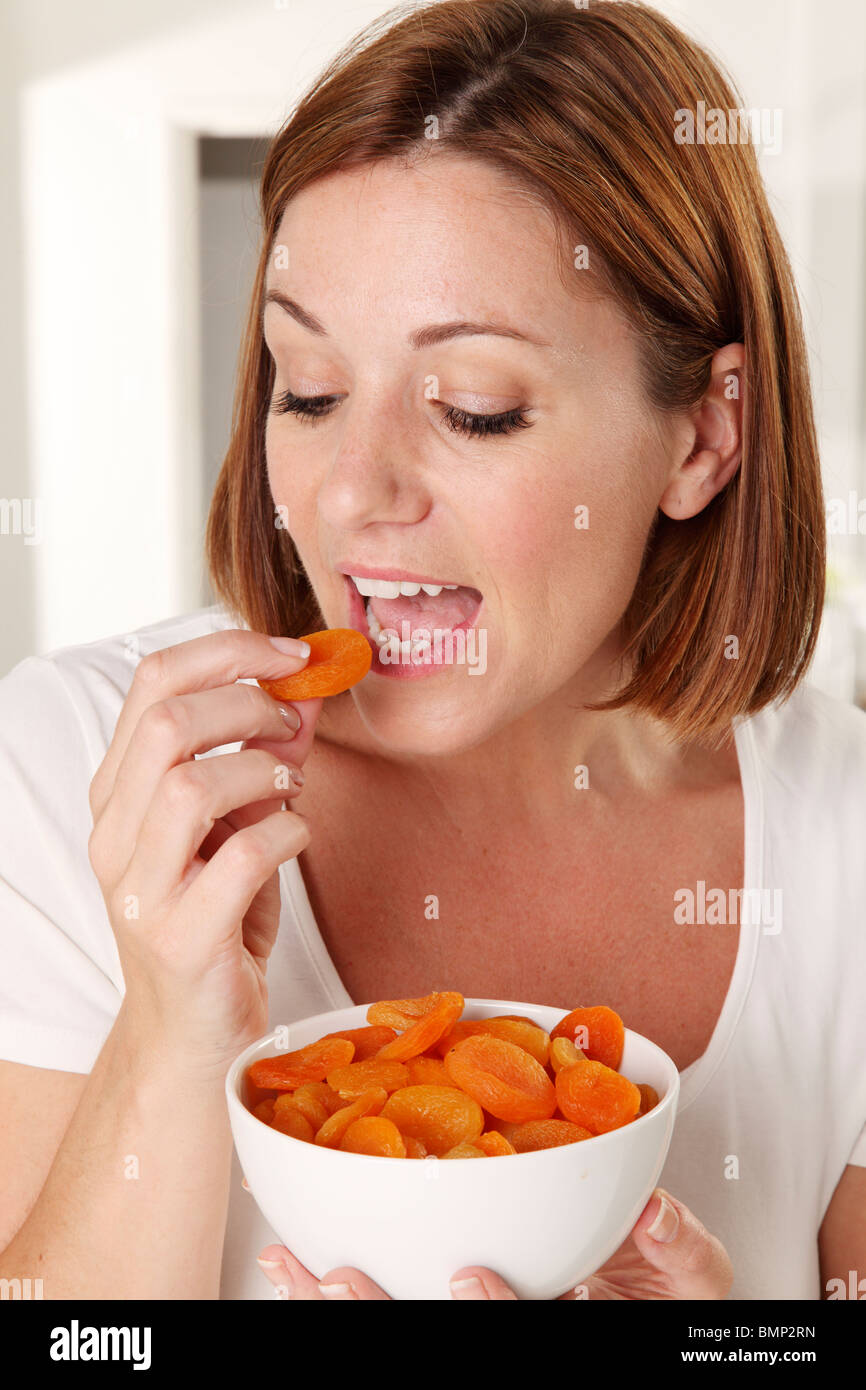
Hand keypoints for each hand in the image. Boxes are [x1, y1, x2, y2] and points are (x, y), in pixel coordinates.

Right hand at [88, 628, 321, 1075]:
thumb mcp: (237, 826)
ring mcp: (140, 892)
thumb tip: (308, 692)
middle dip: (248, 703)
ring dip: (261, 770)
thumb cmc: (218, 922)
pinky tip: (296, 839)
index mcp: (119, 795)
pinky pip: (240, 857)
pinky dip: (287, 833)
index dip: (228, 650)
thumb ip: (263, 761)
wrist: (193, 1036)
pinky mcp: (181, 940)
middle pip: (166, 723)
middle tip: (293, 726)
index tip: (291, 654)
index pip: (152, 682)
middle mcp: (115, 837)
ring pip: (190, 785)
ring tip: (290, 786)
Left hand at [256, 1188, 732, 1298]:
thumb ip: (681, 1249)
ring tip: (288, 1268)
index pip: (517, 1329)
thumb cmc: (666, 1294)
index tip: (468, 1275)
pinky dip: (325, 1286)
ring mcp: (464, 1313)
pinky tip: (293, 1264)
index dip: (494, 1309)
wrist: (645, 1296)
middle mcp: (508, 1322)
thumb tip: (655, 1209)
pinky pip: (387, 1292)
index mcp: (560, 1323)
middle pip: (436, 1332)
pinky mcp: (436, 1291)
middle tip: (341, 1279)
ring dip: (333, 1300)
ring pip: (397, 1323)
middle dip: (382, 1313)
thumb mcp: (694, 1277)